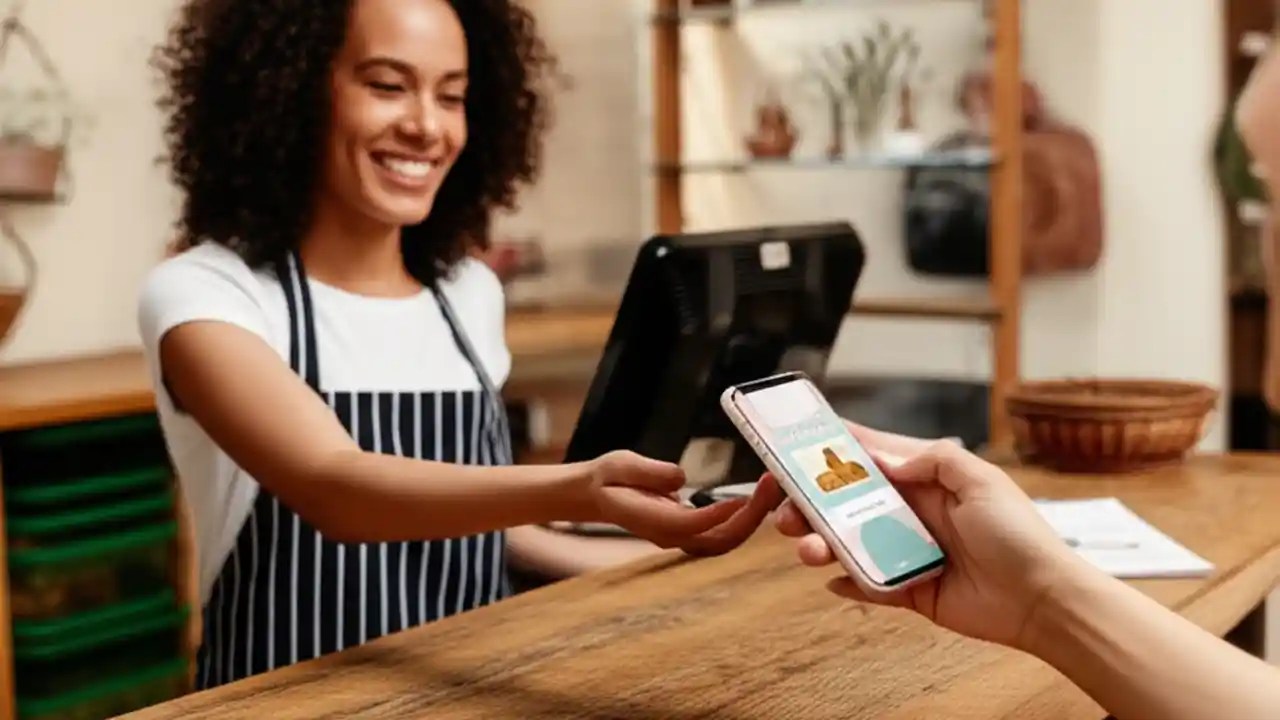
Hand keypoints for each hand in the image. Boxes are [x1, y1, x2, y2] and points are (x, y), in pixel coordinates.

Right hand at [586, 450, 784, 556]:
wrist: (596, 496)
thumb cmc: (607, 478)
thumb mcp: (619, 465)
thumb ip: (649, 472)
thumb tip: (679, 478)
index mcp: (651, 521)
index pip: (690, 524)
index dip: (716, 515)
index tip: (741, 498)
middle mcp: (670, 535)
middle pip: (718, 539)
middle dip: (749, 517)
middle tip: (771, 484)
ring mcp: (682, 537)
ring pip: (725, 540)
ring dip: (752, 518)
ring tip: (772, 488)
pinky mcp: (690, 531)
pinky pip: (723, 532)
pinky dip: (744, 518)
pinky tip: (759, 496)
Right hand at [775, 426, 1083, 649]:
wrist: (1043, 599)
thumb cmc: (1019, 535)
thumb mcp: (980, 479)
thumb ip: (931, 459)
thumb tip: (881, 459)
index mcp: (924, 480)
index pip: (870, 456)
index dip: (832, 450)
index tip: (793, 445)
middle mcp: (910, 513)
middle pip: (844, 503)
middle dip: (809, 505)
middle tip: (786, 512)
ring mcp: (906, 552)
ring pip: (847, 543)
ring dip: (820, 544)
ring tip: (808, 550)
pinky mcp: (908, 590)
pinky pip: (867, 584)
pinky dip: (846, 582)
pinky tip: (833, 578)